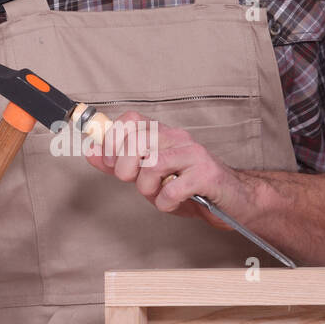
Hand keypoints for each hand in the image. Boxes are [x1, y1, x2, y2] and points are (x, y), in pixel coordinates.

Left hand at [84, 111, 240, 228]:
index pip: (129, 119)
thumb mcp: (149, 176)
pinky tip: (174, 203)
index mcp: (163, 134)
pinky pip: (171, 190)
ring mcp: (193, 154)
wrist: (234, 200)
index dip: (112, 140)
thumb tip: (91, 151)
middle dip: (124, 169)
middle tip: (134, 182)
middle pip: (136, 141)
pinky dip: (166, 204)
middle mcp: (178, 138)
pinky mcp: (206, 175)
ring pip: (151, 165)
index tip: (111, 161)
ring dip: (146, 188)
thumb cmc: (190, 187)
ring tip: (158, 194)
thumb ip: (120, 163)